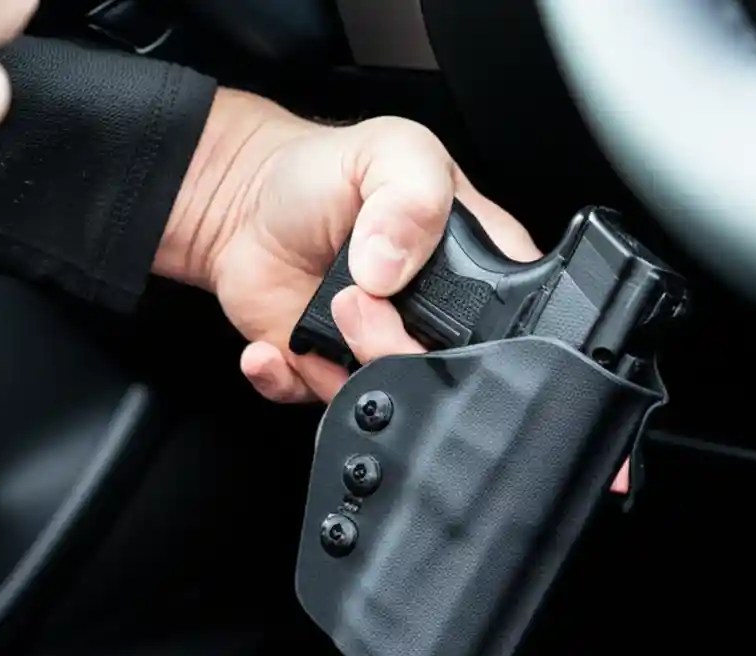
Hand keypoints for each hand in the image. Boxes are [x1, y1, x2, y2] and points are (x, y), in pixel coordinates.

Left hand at [156, 89, 537, 401]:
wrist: (245, 201)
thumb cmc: (327, 172)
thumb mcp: (391, 151)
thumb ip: (411, 195)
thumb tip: (391, 265)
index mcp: (478, 263)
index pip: (510, 319)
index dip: (477, 326)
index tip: (422, 295)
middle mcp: (439, 316)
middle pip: (449, 372)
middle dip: (395, 347)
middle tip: (356, 298)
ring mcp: (387, 347)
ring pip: (391, 397)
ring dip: (341, 369)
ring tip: (320, 310)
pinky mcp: (333, 373)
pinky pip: (322, 404)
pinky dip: (290, 382)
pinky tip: (277, 347)